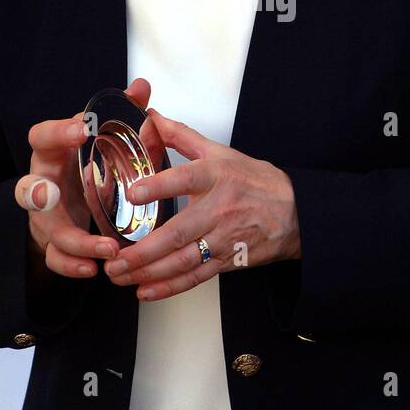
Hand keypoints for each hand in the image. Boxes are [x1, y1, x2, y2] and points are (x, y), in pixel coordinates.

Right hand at [13, 77, 151, 277]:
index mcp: (51, 153)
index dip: (58, 132)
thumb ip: (123, 113)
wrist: (70, 200)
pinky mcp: (54, 243)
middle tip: (53, 194)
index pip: (41, 136)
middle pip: (27, 189)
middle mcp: (42, 184)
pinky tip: (94, 269)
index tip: (83, 128)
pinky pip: (56, 258)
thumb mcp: (103, 139)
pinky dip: (72, 266)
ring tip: (108, 247)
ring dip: (75, 241)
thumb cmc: (86, 163)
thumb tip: (142, 87)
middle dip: (38, 193)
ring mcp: (45, 217)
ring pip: (47, 231)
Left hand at [103, 108, 300, 300]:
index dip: (159, 186)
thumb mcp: (220, 152)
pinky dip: (170, 287)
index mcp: (215, 176)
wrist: (295, 212)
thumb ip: (181, 136)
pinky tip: (145, 291)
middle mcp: (218, 209)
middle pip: (178, 233)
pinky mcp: (228, 260)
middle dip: (143, 250)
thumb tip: (152, 118)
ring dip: (149, 272)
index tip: (133, 192)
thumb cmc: (255, 181)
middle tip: (114, 257)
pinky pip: (196, 277)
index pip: (185, 179)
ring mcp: (223, 238)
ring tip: (120, 275)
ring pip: (183, 260)